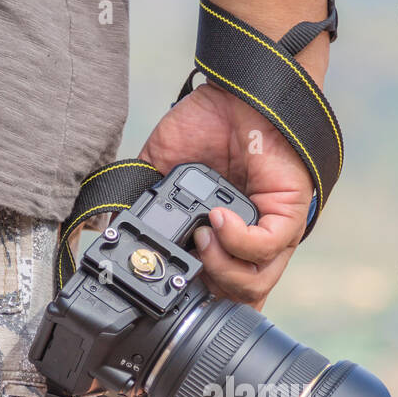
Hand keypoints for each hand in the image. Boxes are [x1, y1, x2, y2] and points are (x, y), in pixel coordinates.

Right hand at [138, 82, 313, 309]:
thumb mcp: (163, 172)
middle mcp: (253, 240)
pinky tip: (216, 220)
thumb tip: (109, 232)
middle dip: (208, 293)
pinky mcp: (288, 212)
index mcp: (227, 238)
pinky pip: (266, 246)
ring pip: (255, 281)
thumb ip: (143, 205)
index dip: (202, 305)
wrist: (237, 90)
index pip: (224, 292)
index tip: (173, 300)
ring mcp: (274, 230)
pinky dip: (236, 241)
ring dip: (221, 269)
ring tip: (201, 241)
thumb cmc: (209, 126)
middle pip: (240, 298)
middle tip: (186, 267)